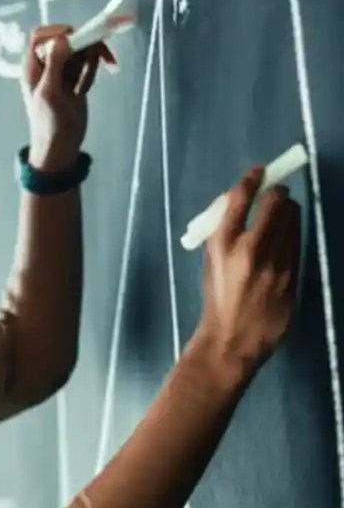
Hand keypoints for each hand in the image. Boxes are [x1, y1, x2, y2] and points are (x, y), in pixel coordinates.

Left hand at [19, 24, 115, 171]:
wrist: (61, 146)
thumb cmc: (50, 123)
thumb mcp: (50, 93)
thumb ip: (55, 65)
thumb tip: (62, 37)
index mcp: (32, 66)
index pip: (42, 36)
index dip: (59, 31)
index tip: (78, 39)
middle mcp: (46, 64)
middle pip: (67, 39)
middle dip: (84, 48)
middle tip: (101, 60)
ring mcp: (62, 70)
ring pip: (80, 50)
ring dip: (89, 65)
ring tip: (82, 89)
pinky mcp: (75, 77)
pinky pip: (87, 64)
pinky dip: (90, 73)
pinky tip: (84, 91)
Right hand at [192, 165, 301, 379]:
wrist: (232, 338)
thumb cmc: (217, 298)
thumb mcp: (211, 262)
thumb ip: (223, 233)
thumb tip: (238, 204)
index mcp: (222, 245)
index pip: (239, 200)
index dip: (251, 179)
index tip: (259, 170)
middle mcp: (251, 250)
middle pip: (274, 204)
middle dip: (278, 193)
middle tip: (277, 192)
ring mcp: (276, 264)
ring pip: (292, 221)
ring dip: (289, 210)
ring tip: (284, 209)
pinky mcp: (293, 276)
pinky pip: (297, 244)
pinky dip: (293, 234)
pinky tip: (287, 235)